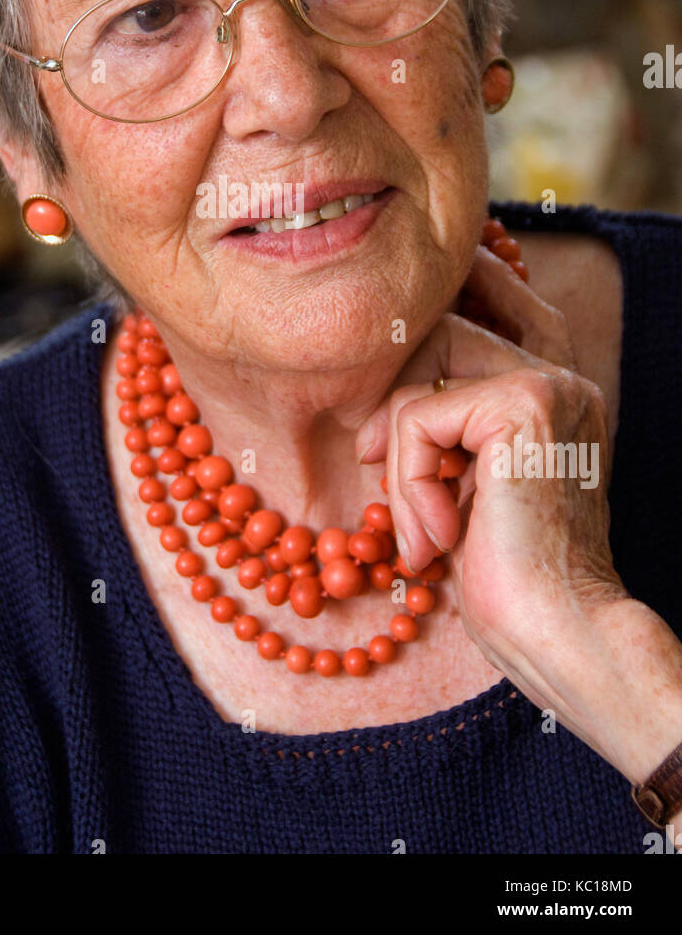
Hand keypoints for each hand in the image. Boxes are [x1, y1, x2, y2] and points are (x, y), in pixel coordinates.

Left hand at [355, 247, 627, 698]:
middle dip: (393, 399)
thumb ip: (444, 425)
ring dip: (400, 463)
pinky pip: (418, 417)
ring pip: (420, 382)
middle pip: (442, 331)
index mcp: (554, 393)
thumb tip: (378, 391)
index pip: (493, 306)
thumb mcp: (464, 486)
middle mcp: (560, 377)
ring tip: (421, 531)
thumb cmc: (505, 578)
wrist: (555, 634)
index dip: (447, 301)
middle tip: (374, 459)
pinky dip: (408, 482)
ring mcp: (547, 385)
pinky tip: (434, 538)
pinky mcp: (523, 405)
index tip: (399, 334)